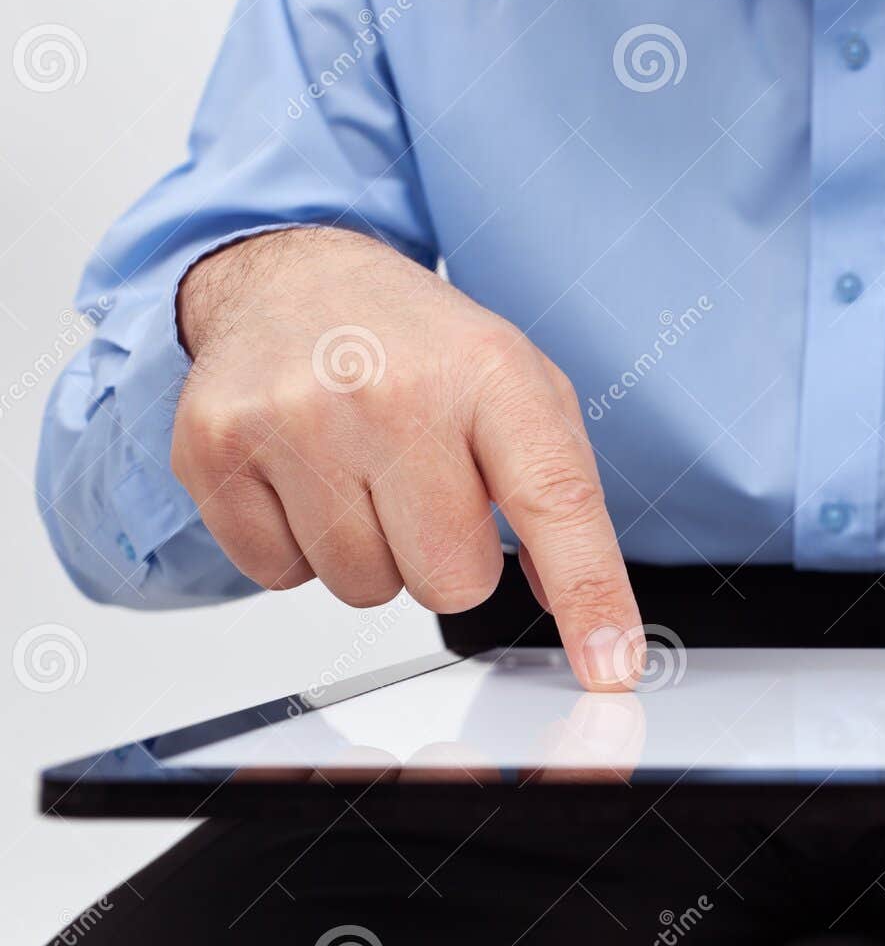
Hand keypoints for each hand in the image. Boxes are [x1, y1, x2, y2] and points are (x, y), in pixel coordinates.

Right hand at [174, 226, 640, 689]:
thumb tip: (589, 619)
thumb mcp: (519, 392)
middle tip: (426, 485)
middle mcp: (391, 391)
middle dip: (448, 557)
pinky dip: (299, 546)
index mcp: (488, 372)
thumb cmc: (420, 348)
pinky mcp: (214, 450)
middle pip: (450, 583)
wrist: (296, 279)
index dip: (588, 594)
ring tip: (364, 472)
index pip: (554, 502)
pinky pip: (280, 578)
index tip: (610, 665)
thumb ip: (561, 499)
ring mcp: (293, 418)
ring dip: (373, 553)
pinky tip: (306, 475)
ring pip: (364, 589)